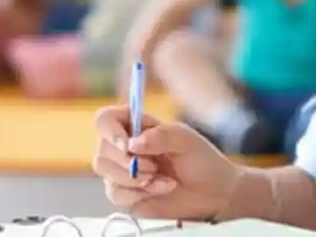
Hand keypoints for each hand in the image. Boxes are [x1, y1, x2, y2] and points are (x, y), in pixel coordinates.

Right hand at [93, 105, 241, 220]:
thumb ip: (160, 135)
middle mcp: (124, 148)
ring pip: (106, 173)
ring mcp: (122, 172)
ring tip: (161, 179)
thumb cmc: (201, 160)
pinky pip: (116, 194)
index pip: (105, 120)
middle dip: (127, 162)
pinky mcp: (125, 195)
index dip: (109, 130)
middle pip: (102, 151)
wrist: (213, 193)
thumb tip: (133, 143)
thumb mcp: (186, 139)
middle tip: (154, 167)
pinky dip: (139, 193)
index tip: (125, 143)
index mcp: (136, 126)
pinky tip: (161, 188)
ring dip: (134, 178)